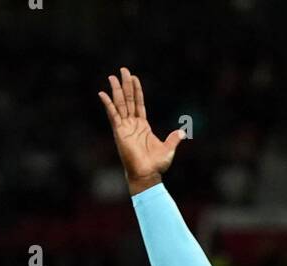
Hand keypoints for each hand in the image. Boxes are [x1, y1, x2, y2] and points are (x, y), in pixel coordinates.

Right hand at [98, 67, 185, 194]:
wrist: (147, 175)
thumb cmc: (157, 165)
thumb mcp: (168, 149)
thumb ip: (174, 139)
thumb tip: (183, 132)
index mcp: (143, 126)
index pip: (139, 104)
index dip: (137, 91)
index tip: (134, 78)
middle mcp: (132, 124)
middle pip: (128, 100)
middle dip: (125, 85)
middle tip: (122, 70)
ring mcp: (125, 127)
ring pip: (120, 104)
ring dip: (116, 90)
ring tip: (112, 77)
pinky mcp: (119, 132)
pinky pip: (112, 115)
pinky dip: (108, 104)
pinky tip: (103, 94)